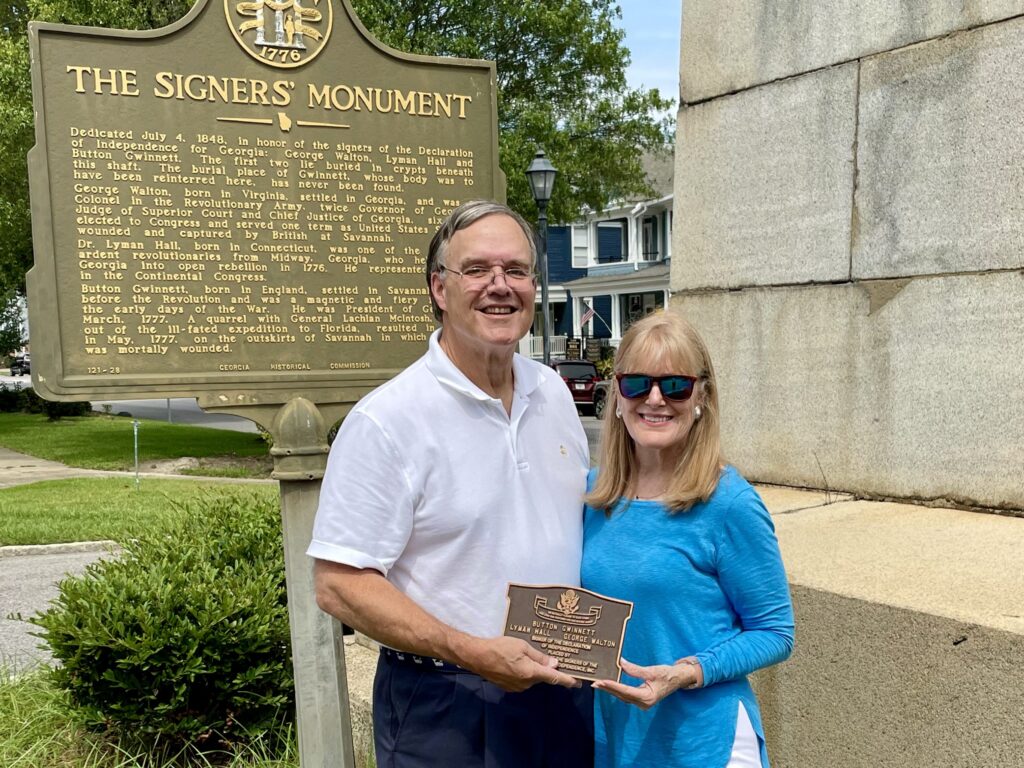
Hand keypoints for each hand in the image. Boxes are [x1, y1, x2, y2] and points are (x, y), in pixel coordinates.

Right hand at [456, 635, 581, 691]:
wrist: (477, 657)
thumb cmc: (500, 647)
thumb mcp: (522, 646)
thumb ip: (539, 657)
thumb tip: (555, 664)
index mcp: (531, 673)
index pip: (554, 678)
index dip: (567, 680)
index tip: (579, 683)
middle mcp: (526, 683)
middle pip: (542, 677)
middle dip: (545, 669)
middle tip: (545, 656)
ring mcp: (517, 687)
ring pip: (532, 678)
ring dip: (532, 670)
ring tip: (522, 656)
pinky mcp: (509, 687)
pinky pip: (522, 680)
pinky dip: (523, 672)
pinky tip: (514, 662)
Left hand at [591, 657, 701, 709]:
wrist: (678, 679)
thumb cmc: (667, 674)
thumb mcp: (651, 670)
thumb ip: (634, 669)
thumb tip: (620, 663)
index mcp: (647, 697)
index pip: (625, 691)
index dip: (612, 686)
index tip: (601, 681)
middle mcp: (644, 703)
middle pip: (622, 695)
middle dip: (608, 689)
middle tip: (595, 682)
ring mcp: (643, 703)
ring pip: (623, 697)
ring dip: (611, 690)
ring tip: (599, 684)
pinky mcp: (642, 700)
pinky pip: (627, 696)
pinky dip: (618, 690)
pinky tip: (610, 686)